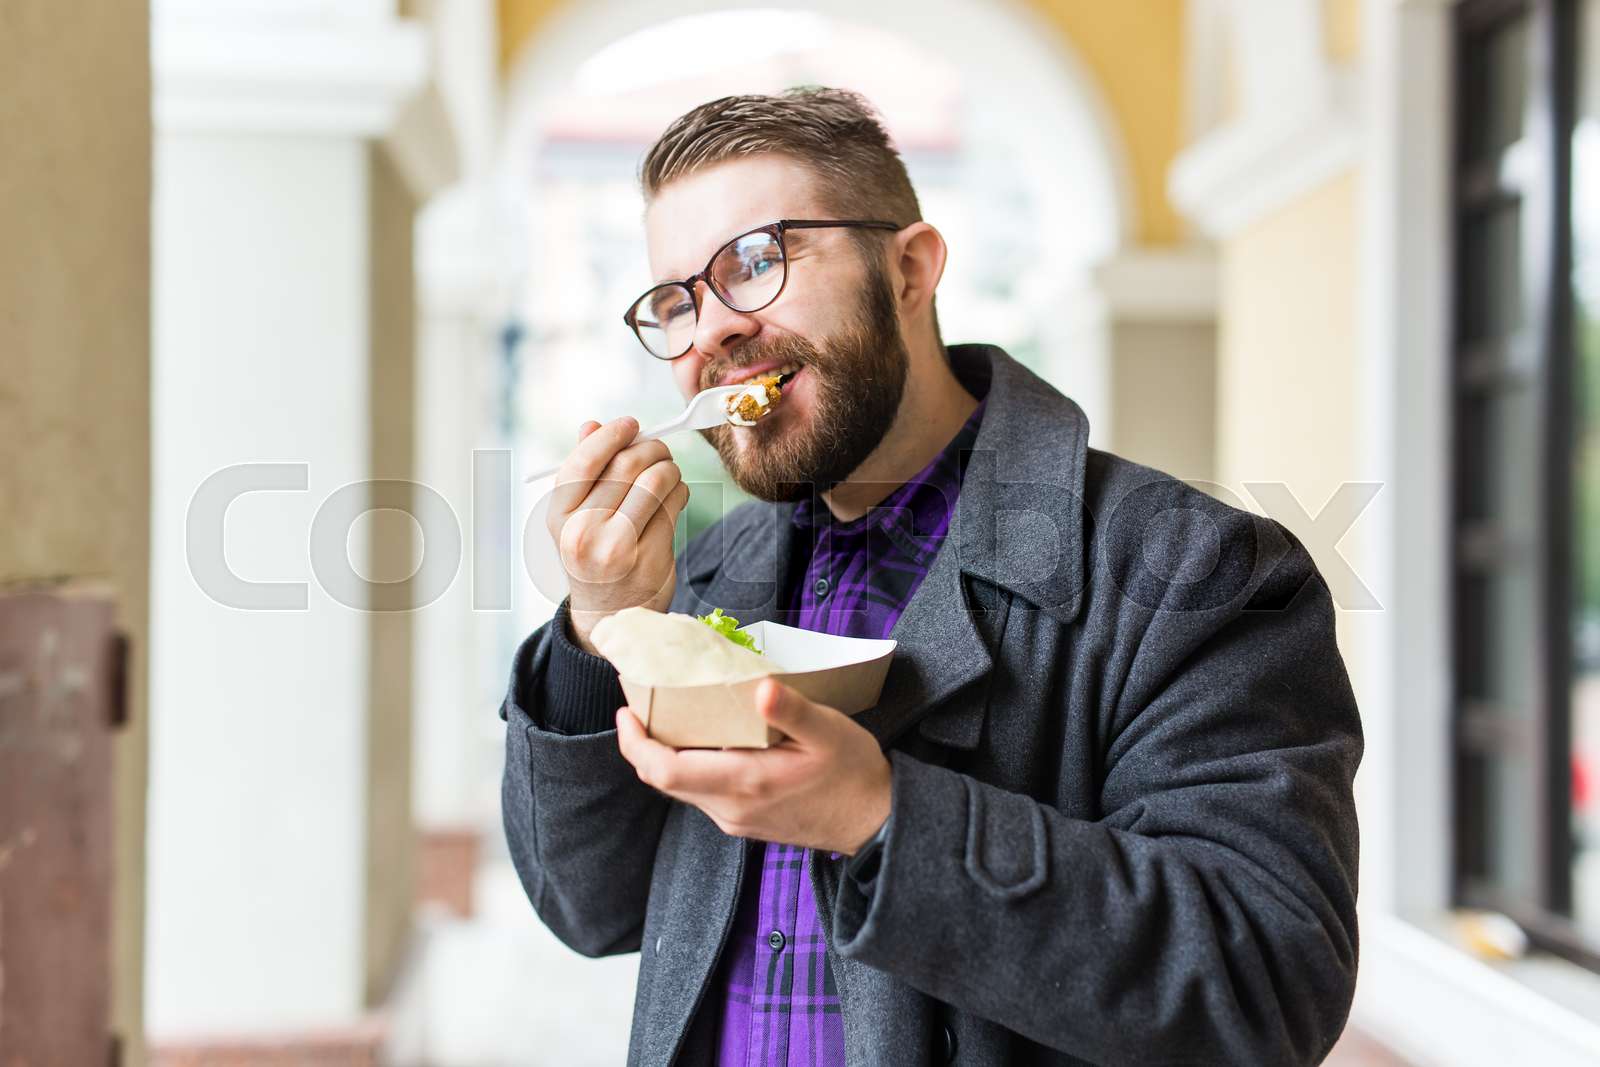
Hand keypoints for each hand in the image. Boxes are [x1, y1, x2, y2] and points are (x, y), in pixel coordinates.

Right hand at [545, 417, 689, 652]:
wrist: (608, 614)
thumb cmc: (593, 553)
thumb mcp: (576, 516)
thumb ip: (583, 471)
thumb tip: (591, 425)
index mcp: (560, 517)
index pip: (584, 461)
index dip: (611, 434)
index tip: (631, 424)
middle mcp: (584, 533)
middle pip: (627, 465)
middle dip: (651, 448)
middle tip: (659, 449)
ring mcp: (618, 548)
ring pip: (656, 481)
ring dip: (670, 468)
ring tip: (668, 473)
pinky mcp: (650, 558)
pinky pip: (674, 505)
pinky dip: (680, 492)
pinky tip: (675, 496)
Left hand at [615, 678, 891, 854]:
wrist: (875, 823)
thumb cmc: (853, 772)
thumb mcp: (828, 732)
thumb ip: (791, 710)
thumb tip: (759, 687)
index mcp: (743, 782)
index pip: (663, 770)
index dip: (635, 743)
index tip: (627, 711)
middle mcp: (730, 808)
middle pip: (663, 780)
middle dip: (643, 744)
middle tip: (641, 704)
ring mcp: (735, 820)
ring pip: (681, 788)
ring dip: (666, 755)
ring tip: (668, 716)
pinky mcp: (744, 822)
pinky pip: (701, 794)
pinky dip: (690, 766)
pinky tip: (705, 740)